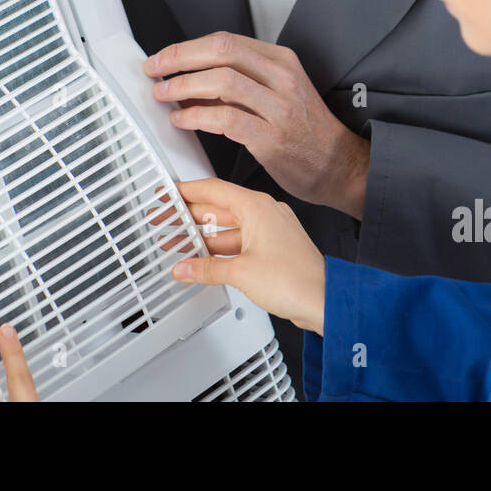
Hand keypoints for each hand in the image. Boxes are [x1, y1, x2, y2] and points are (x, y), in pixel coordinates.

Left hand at [146, 31, 370, 217]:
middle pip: (221, 51)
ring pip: (221, 80)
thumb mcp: (278, 93)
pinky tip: (182, 119)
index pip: (225, 40)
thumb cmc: (305, 131)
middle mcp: (282, 77)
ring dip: (183, 86)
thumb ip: (238, 83)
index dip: (187, 47)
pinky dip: (197, 115)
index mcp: (281, 60)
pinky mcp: (272, 137)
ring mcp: (279, 107)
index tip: (164, 58)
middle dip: (179, 58)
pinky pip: (226, 118)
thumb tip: (190, 80)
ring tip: (163, 95)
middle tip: (154, 70)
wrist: (339, 165)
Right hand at [169, 177, 325, 334]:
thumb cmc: (295, 279)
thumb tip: (184, 267)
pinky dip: (221, 250)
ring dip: (203, 238)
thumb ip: (206, 269)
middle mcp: (265, 213)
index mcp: (257, 207)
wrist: (324, 300)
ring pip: (228, 229)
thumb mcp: (240, 272)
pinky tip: (205, 260)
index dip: (186, 191)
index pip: (213, 190)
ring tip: (178, 245)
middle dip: (190, 217)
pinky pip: (240, 242)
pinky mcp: (274, 249)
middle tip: (166, 220)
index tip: (168, 193)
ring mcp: (271, 231)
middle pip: (218, 209)